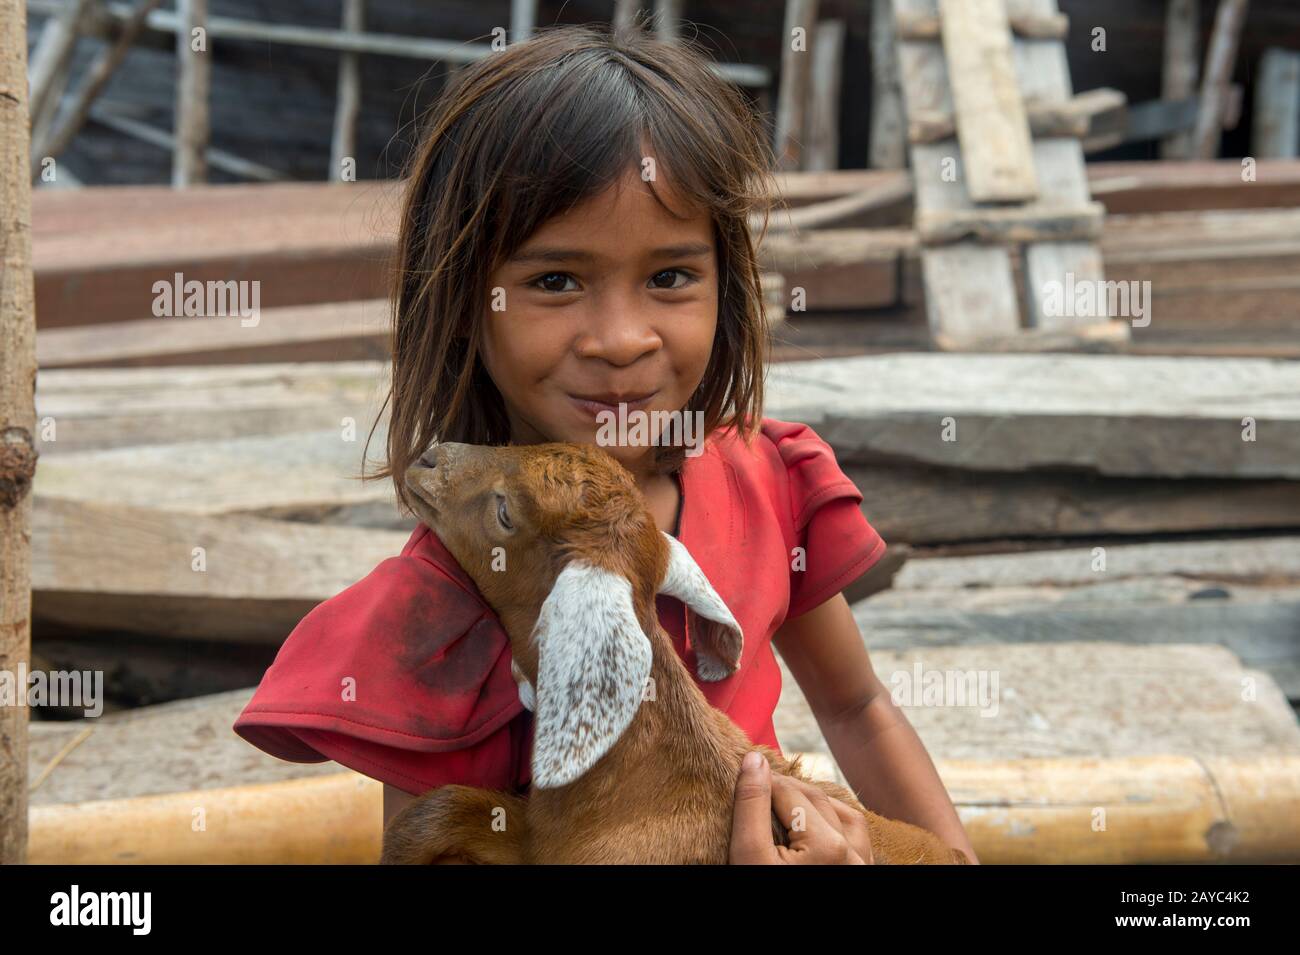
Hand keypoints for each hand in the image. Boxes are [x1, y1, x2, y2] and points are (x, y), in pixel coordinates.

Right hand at [729, 751, 875, 863]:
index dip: (763, 780)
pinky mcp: (861, 877)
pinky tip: (820, 827)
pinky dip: (840, 826)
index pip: (788, 793)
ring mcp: (861, 867)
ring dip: (819, 804)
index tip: (742, 773)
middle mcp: (853, 854)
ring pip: (846, 817)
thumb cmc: (759, 897)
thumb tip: (754, 759)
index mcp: (828, 845)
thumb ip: (751, 805)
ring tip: (789, 803)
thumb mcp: (747, 854)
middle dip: (788, 790)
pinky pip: (859, 841)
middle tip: (759, 786)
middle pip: (817, 801)